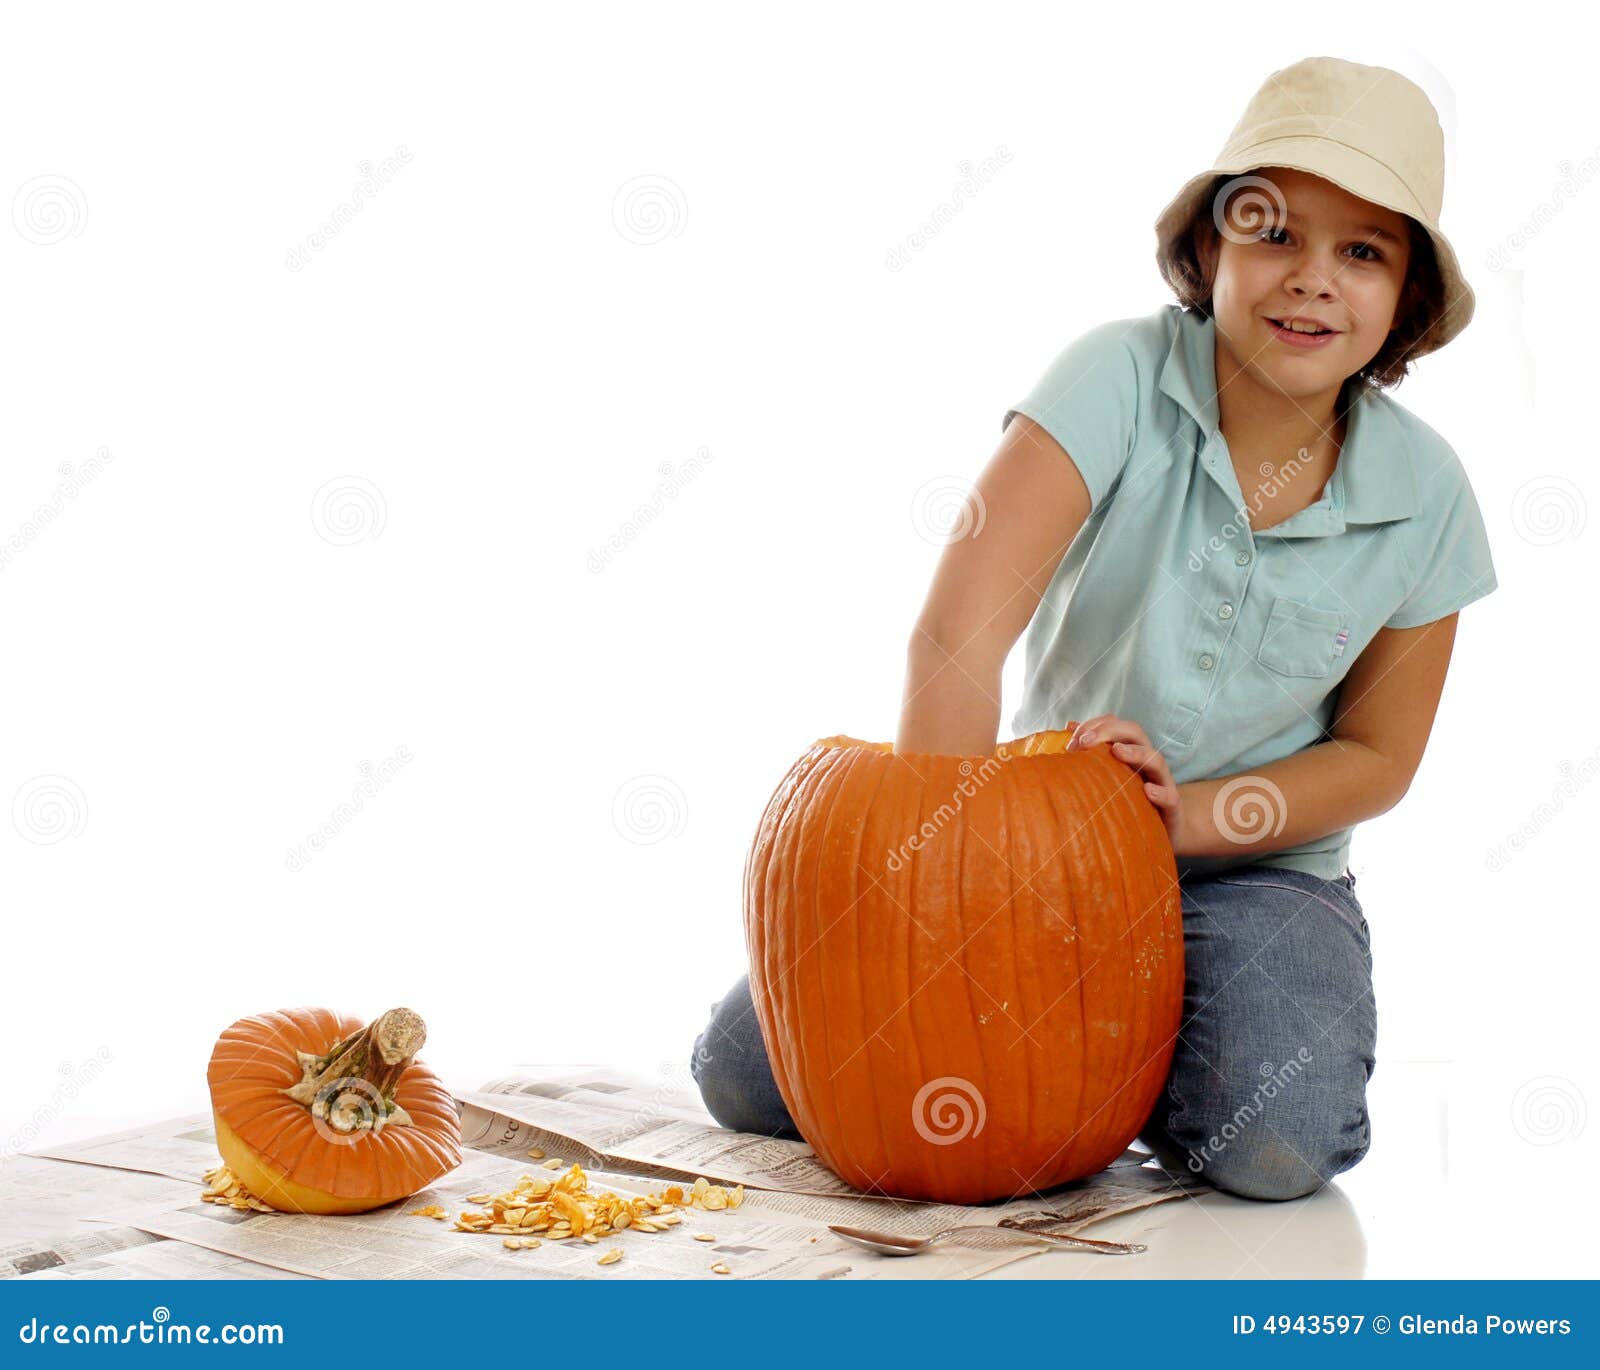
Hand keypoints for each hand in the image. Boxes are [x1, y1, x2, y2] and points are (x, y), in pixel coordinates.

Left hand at [1065, 714, 1183, 850]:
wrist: (1165, 829)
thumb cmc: (1130, 800)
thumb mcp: (1110, 774)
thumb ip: (1093, 752)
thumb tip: (1070, 726)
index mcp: (1130, 751)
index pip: (1116, 725)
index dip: (1096, 725)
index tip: (1074, 737)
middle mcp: (1147, 761)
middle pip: (1135, 734)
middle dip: (1110, 731)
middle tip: (1086, 741)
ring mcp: (1162, 782)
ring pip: (1156, 760)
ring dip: (1136, 753)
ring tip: (1116, 752)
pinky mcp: (1173, 806)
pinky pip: (1170, 796)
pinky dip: (1160, 792)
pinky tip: (1147, 791)